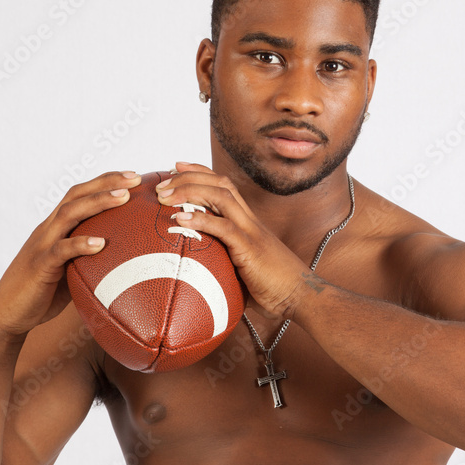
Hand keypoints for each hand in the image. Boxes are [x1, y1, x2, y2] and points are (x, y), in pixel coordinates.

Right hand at [0, 171, 142, 336]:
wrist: (6, 314)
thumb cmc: (43, 292)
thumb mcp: (70, 268)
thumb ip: (90, 257)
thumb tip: (126, 259)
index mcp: (55, 227)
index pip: (79, 194)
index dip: (104, 181)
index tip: (132, 175)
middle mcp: (48, 229)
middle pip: (76, 195)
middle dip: (106, 183)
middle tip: (135, 178)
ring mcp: (42, 245)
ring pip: (69, 214)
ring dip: (97, 202)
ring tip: (122, 197)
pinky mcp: (39, 266)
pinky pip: (60, 250)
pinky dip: (80, 244)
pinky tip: (100, 243)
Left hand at [155, 162, 309, 318]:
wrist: (302, 297)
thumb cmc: (273, 289)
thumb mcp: (243, 271)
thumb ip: (224, 265)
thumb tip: (198, 277)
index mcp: (248, 223)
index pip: (225, 186)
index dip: (201, 172)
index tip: (177, 167)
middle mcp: (250, 221)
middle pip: (221, 183)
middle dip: (189, 176)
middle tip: (162, 182)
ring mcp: (251, 233)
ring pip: (222, 197)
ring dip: (190, 191)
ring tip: (164, 195)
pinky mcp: (250, 250)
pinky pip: (225, 228)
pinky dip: (201, 220)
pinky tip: (180, 219)